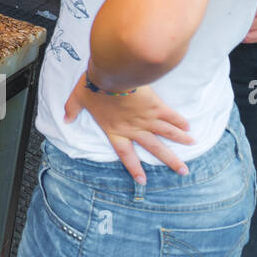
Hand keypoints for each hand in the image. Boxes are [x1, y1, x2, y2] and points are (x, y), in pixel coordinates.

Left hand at [64, 71, 193, 181]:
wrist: (110, 75)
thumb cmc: (93, 87)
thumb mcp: (78, 99)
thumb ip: (72, 110)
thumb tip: (65, 118)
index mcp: (115, 130)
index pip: (126, 154)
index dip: (134, 168)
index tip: (143, 181)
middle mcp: (133, 129)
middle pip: (154, 149)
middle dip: (169, 161)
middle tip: (183, 171)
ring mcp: (146, 118)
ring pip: (167, 133)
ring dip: (180, 140)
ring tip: (192, 146)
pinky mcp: (155, 106)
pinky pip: (170, 116)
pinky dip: (180, 122)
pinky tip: (188, 127)